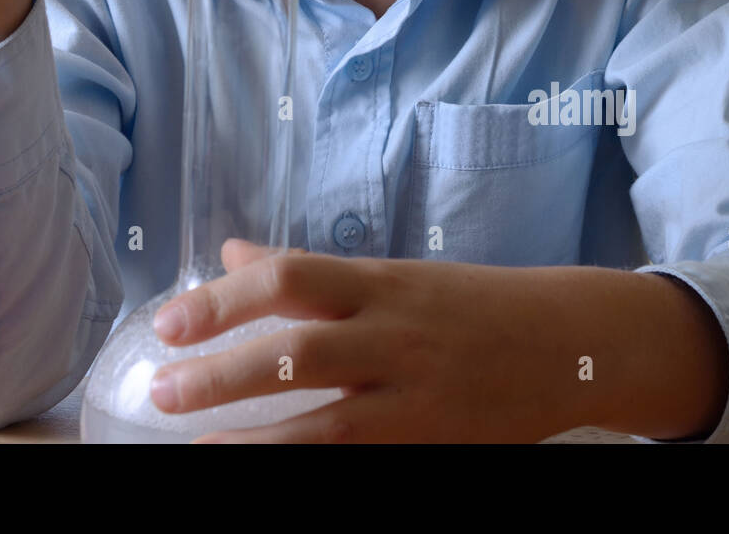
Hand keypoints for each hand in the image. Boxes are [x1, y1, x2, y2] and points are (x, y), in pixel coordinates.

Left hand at [149, 238, 578, 442]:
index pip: (289, 277)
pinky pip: (362, 462)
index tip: (169, 322)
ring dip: (253, 441)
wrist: (565, 343)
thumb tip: (232, 253)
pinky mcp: (429, 444)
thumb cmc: (467, 303)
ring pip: (325, 424)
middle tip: (162, 390)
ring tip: (195, 448)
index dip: (224, 298)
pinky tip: (269, 475)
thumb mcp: (389, 275)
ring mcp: (414, 396)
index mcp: (378, 282)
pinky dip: (311, 469)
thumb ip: (308, 270)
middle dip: (223, 372)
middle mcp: (392, 335)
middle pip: (297, 351)